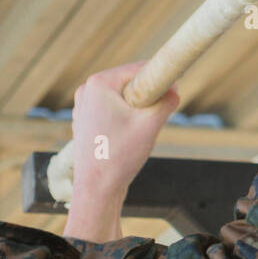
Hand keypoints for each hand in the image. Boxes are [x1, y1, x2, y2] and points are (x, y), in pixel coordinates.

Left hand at [63, 61, 179, 241]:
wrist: (96, 189)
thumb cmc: (120, 156)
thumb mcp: (152, 123)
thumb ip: (167, 100)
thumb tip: (174, 88)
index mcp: (99, 83)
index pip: (140, 69)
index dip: (161, 79)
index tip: (174, 93)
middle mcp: (86, 90)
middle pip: (131, 83)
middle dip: (147, 99)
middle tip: (150, 122)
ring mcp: (83, 106)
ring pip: (123, 100)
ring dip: (137, 112)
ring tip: (134, 135)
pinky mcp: (86, 121)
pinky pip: (114, 113)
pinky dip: (125, 122)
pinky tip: (124, 142)